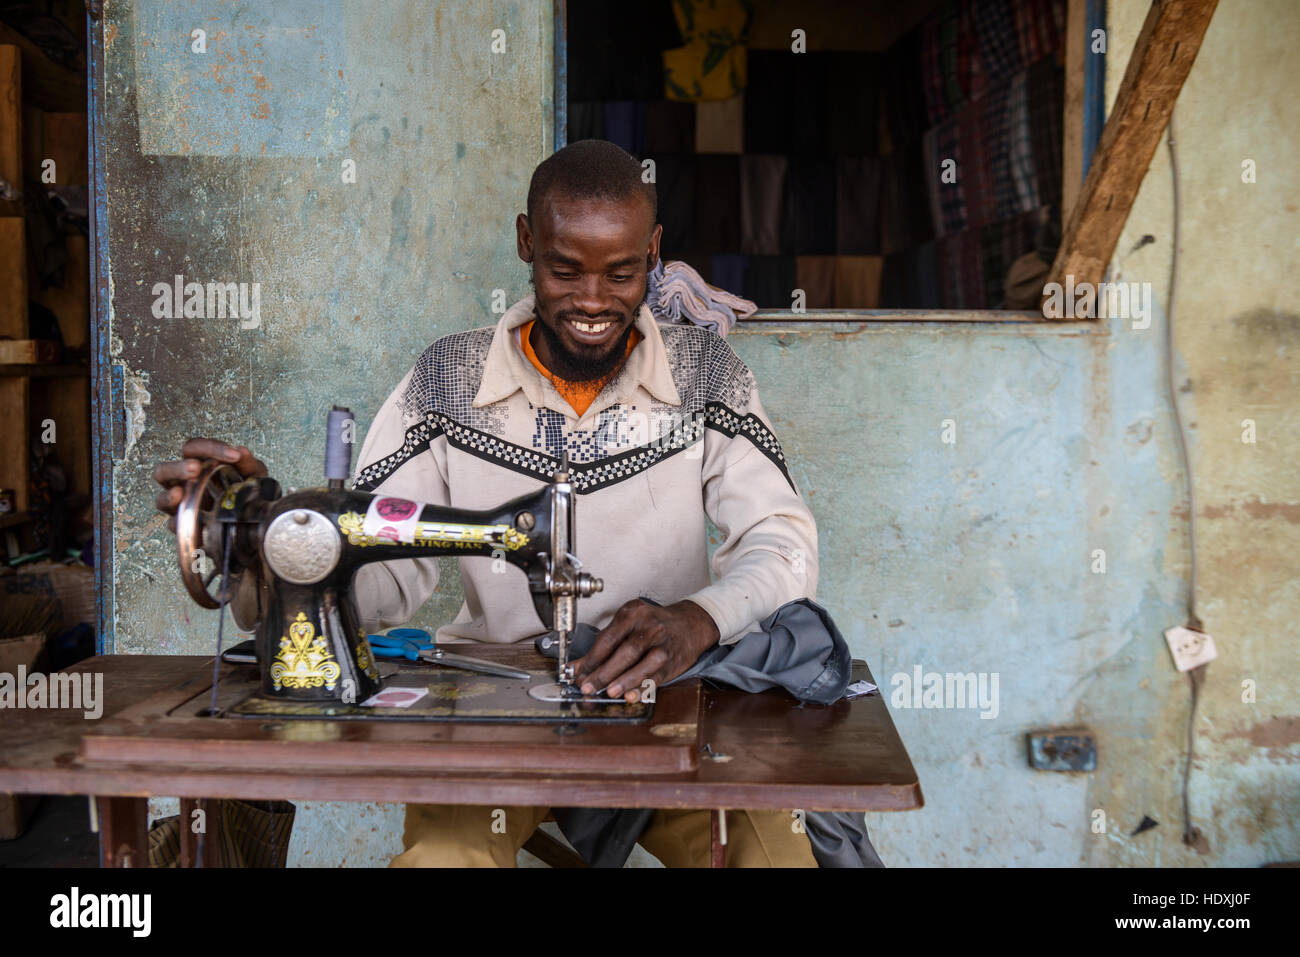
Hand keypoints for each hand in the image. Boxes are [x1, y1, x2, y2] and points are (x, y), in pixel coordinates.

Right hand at [152, 438, 266, 531]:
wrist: (254, 519)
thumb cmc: (246, 491)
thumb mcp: (253, 475)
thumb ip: (248, 464)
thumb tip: (242, 451)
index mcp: (198, 464)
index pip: (193, 448)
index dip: (210, 448)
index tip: (233, 454)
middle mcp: (184, 483)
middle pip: (164, 470)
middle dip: (178, 468)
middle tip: (196, 467)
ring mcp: (181, 505)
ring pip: (160, 498)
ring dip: (169, 494)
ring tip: (181, 492)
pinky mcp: (184, 526)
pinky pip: (173, 524)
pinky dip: (179, 522)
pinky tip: (191, 518)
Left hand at [571, 599, 719, 703]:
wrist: (690, 623)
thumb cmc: (654, 624)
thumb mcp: (629, 624)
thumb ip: (604, 645)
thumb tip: (578, 667)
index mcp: (633, 613)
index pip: (608, 638)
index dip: (591, 658)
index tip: (578, 673)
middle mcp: (649, 626)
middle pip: (624, 651)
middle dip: (604, 671)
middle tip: (588, 686)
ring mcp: (663, 644)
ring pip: (642, 663)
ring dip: (624, 679)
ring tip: (609, 691)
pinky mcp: (673, 660)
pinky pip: (656, 676)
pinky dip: (643, 687)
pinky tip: (631, 695)